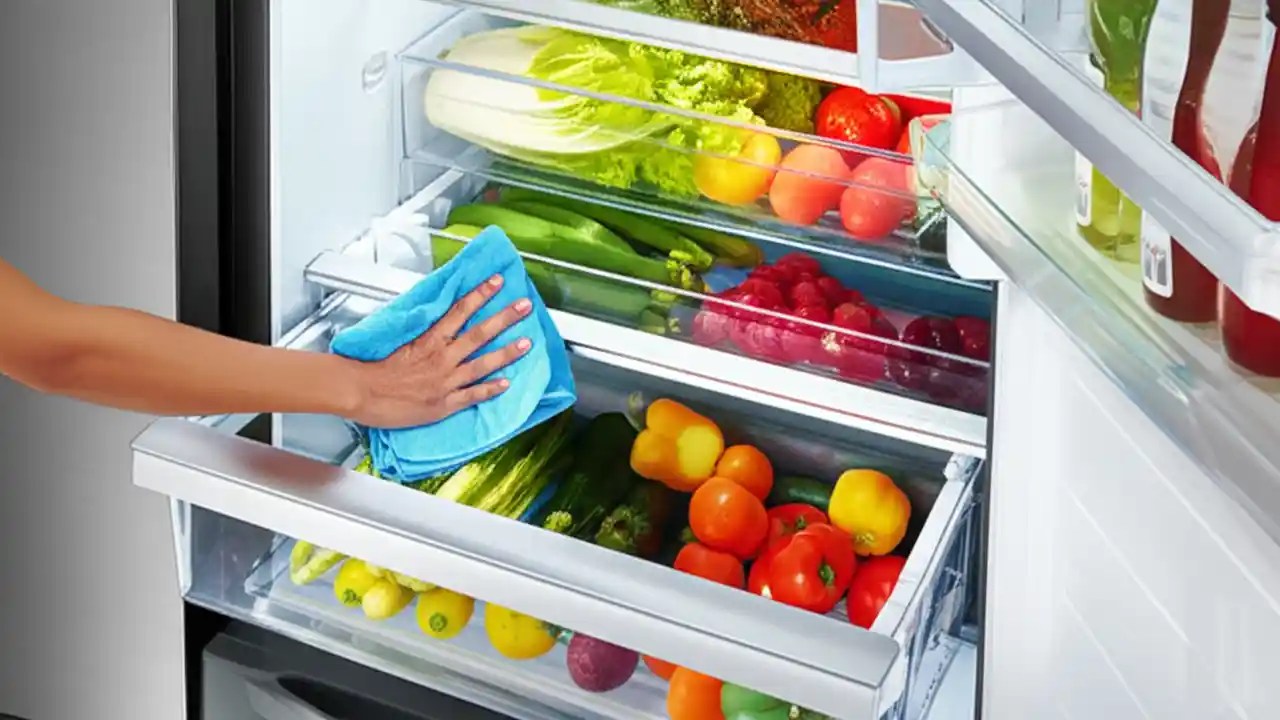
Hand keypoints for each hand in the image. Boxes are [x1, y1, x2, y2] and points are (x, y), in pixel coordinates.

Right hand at [347, 274, 533, 428]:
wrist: (360, 391)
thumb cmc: (373, 367)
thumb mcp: (399, 340)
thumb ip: (421, 331)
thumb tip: (437, 318)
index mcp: (429, 339)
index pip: (460, 310)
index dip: (481, 294)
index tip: (497, 281)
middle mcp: (442, 357)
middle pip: (479, 333)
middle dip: (504, 317)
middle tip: (524, 305)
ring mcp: (445, 381)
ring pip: (482, 363)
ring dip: (506, 352)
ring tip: (526, 342)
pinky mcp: (443, 403)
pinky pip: (472, 395)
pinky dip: (490, 389)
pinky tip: (506, 384)